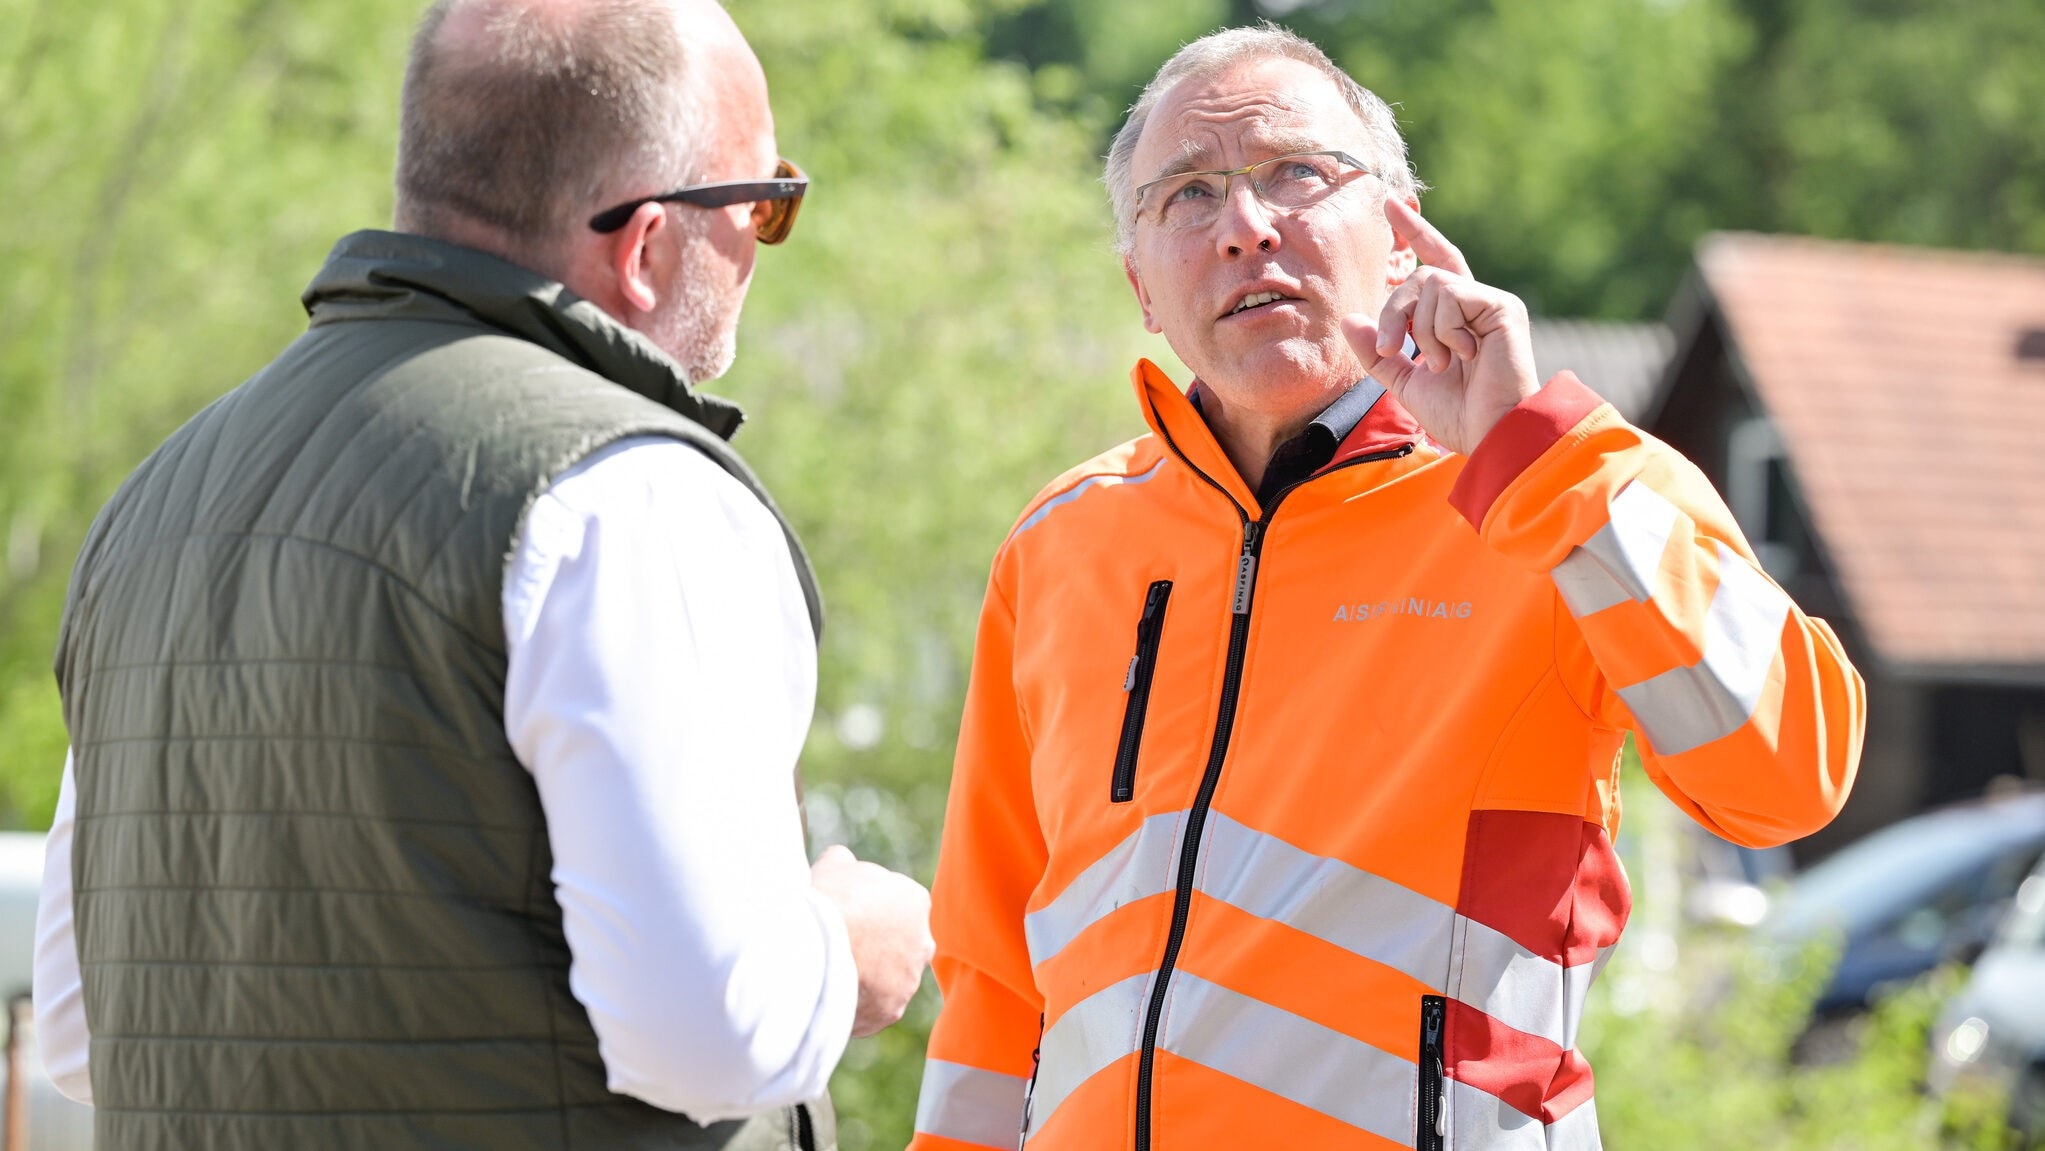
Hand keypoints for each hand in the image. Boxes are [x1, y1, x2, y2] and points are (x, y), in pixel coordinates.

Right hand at [809, 844, 933, 1037]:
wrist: (818, 950)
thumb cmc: (828, 901)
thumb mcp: (834, 866)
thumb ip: (845, 862)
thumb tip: (841, 860)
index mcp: (915, 901)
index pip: (898, 903)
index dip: (869, 908)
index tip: (847, 913)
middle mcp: (922, 942)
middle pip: (898, 943)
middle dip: (876, 944)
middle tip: (842, 944)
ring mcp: (909, 980)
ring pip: (889, 978)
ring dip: (867, 976)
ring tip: (831, 972)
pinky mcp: (891, 1010)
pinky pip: (874, 1007)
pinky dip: (856, 1004)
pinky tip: (831, 995)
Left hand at [1342, 198, 1540, 454]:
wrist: (1491, 434)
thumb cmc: (1458, 414)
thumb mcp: (1404, 382)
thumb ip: (1377, 352)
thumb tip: (1349, 319)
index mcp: (1457, 318)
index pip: (1433, 263)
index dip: (1414, 232)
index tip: (1390, 204)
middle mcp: (1476, 303)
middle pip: (1420, 278)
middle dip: (1393, 311)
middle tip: (1388, 348)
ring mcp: (1491, 302)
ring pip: (1431, 284)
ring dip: (1421, 329)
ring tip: (1442, 363)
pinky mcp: (1502, 306)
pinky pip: (1451, 295)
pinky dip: (1444, 329)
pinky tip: (1464, 355)